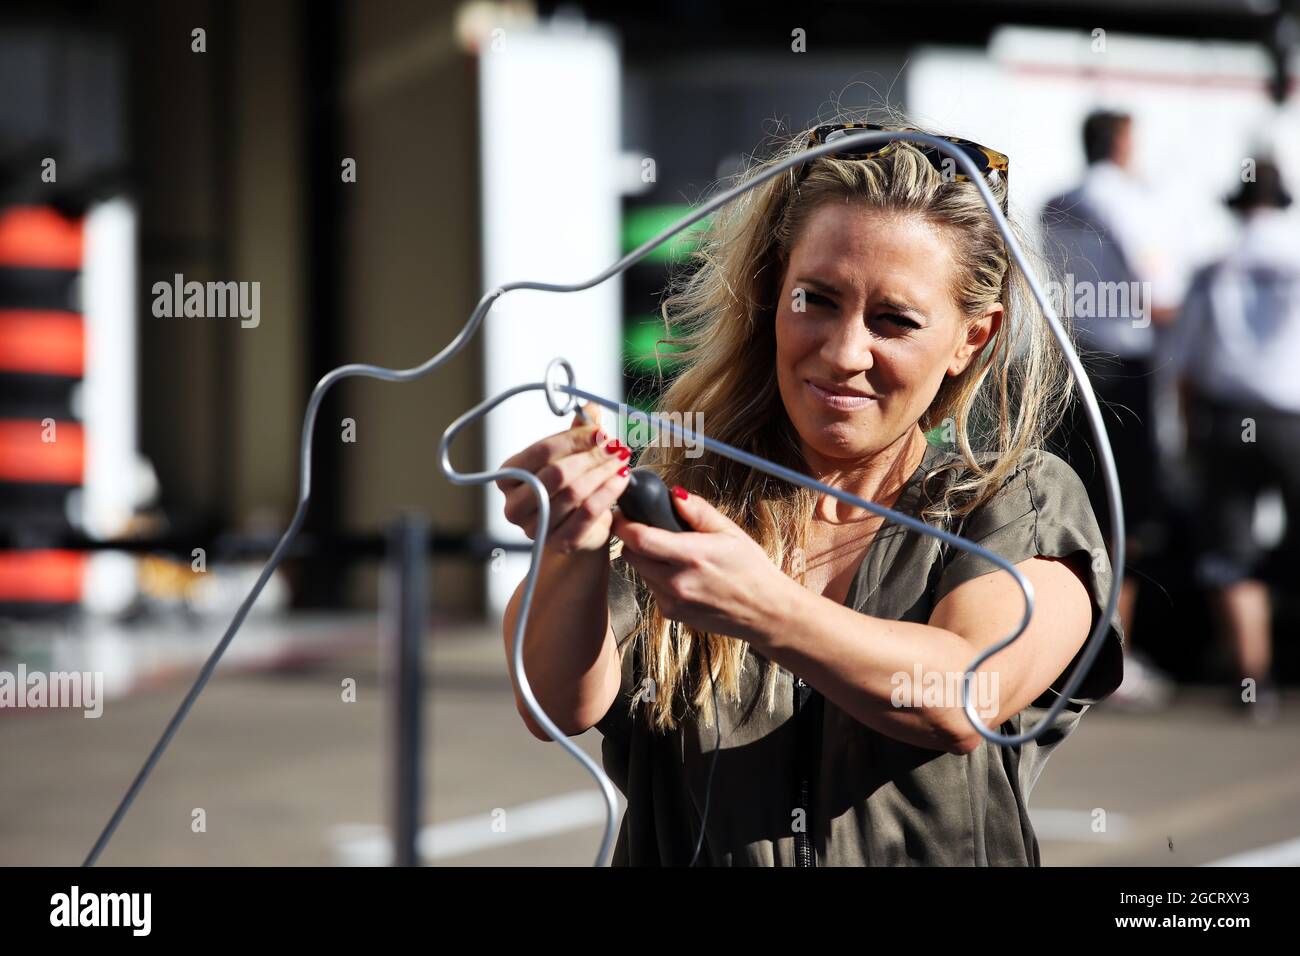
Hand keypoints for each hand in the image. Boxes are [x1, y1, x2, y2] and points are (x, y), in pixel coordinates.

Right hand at [496, 402, 632, 554]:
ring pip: (575, 493)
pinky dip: (609, 493)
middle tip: (616, 446)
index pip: (541, 452)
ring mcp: (535, 528)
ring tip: (622, 460)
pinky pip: (588, 514)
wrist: (577, 529)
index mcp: (508, 476)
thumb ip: (577, 431)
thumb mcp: (569, 456)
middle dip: (592, 456)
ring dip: (604, 472)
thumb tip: (591, 406)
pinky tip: (623, 479)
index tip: (600, 432)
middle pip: (557, 473)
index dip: (574, 439)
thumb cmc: (568, 486)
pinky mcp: (560, 542)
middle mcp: (514, 505)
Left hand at [612, 486, 791, 644]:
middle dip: (632, 540)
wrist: (764, 612)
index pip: (640, 539)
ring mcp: (672, 601)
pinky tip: (680, 575)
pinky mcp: (671, 614)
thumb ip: (698, 511)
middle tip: (646, 529)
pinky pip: (651, 588)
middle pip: (631, 555)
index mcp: (692, 556)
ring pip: (639, 572)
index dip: (624, 524)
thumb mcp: (730, 532)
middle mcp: (677, 582)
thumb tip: (674, 494)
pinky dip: (657, 578)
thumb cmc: (751, 570)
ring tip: (671, 553)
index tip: (623, 513)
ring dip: (646, 559)